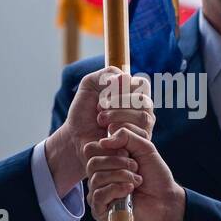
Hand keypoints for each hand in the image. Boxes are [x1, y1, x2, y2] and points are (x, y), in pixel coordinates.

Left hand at [45, 67, 152, 193]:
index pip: (142, 84)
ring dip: (118, 116)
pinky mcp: (140, 145)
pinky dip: (120, 131)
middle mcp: (143, 111)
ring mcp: (144, 128)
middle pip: (143, 101)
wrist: (76, 137)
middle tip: (99, 109)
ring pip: (143, 118)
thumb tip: (124, 77)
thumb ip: (106, 75)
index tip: (105, 94)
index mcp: (135, 94)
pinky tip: (107, 133)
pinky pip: (140, 135)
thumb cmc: (84, 112)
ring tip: (101, 121)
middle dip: (117, 103)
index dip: (123, 87)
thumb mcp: (90, 86)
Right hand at [84, 127, 185, 220]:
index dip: (110, 148)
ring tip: (137, 181)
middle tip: (135, 168)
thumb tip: (103, 141)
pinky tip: (129, 191)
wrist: (165, 198)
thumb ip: (126, 136)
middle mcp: (98, 176)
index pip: (90, 149)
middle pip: (92, 163)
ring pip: (96, 178)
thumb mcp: (144, 147)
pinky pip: (98, 195)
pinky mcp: (100, 210)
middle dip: (118, 163)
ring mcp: (98, 193)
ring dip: (122, 177)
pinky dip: (116, 190)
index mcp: (105, 161)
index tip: (128, 153)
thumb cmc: (155, 175)